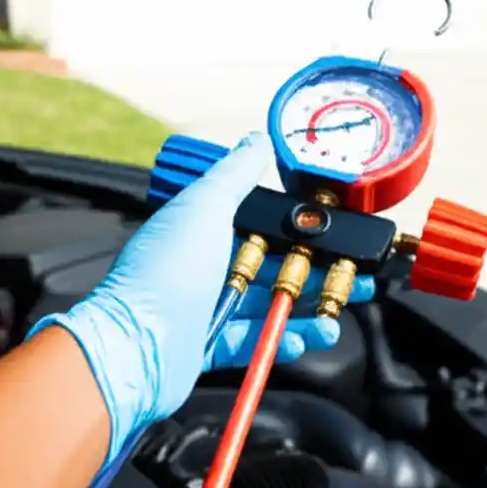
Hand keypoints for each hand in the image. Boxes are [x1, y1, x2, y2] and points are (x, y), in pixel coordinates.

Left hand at [28, 132, 372, 466]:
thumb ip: (236, 175)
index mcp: (204, 228)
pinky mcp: (208, 345)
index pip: (263, 223)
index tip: (337, 233)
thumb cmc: (165, 273)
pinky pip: (254, 341)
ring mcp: (206, 308)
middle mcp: (205, 265)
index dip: (302, 230)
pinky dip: (280, 340)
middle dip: (316, 274)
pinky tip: (302, 338)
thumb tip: (257, 140)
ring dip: (305, 313)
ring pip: (267, 306)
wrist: (134, 346)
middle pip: (273, 266)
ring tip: (334, 319)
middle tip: (352, 278)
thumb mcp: (205, 207)